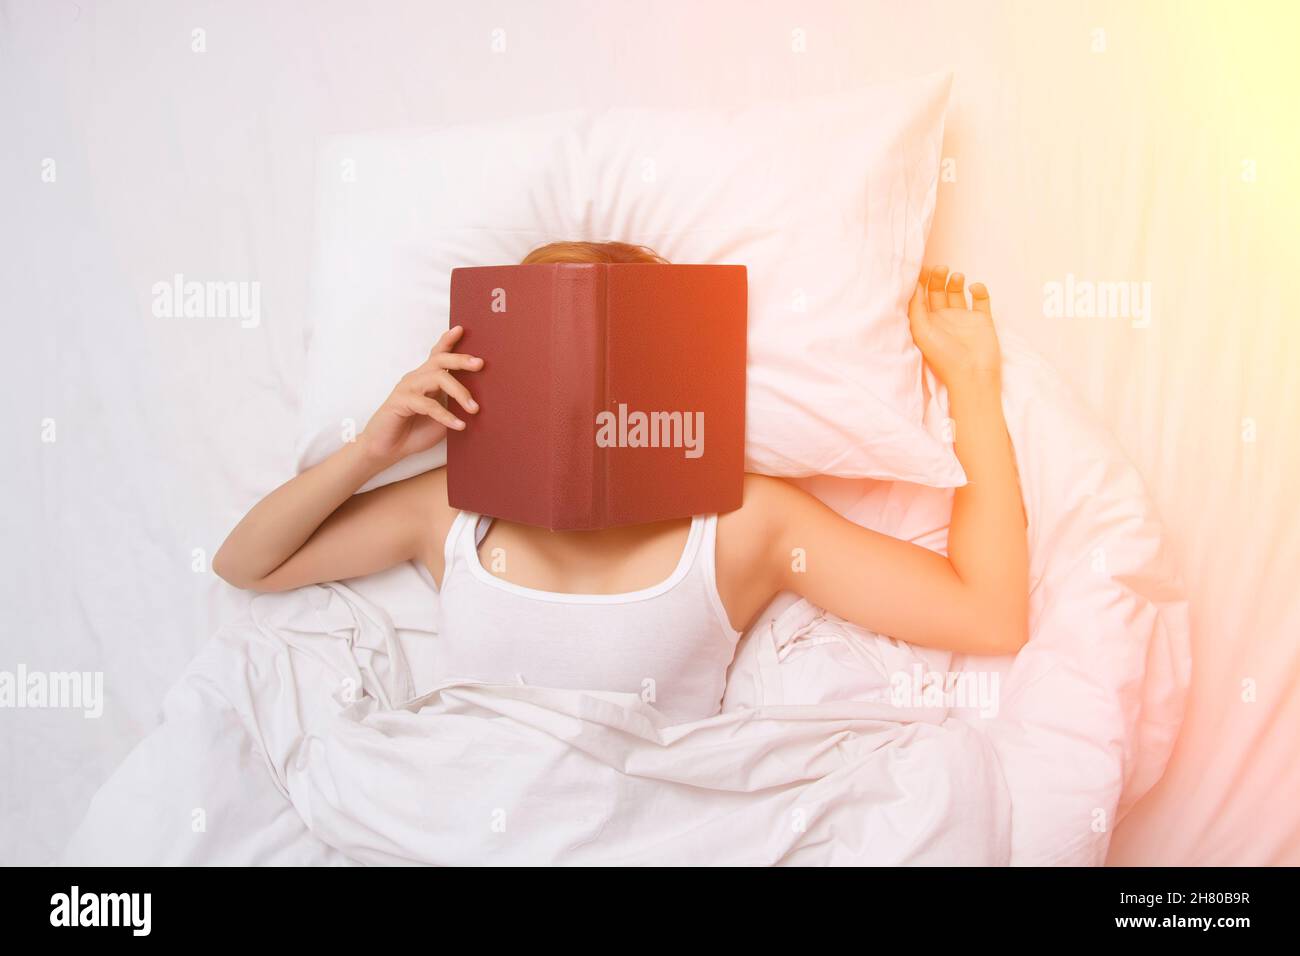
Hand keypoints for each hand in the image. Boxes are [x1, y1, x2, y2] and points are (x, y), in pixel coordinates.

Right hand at [357, 326, 482, 465]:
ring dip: (459, 392)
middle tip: (480, 364)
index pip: (437, 354)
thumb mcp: (443, 417)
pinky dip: (445, 415)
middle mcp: (416, 378)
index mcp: (426, 378)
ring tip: (474, 408)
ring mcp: (407, 388)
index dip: (448, 341)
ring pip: (437, 378)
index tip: (461, 329)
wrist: (387, 450)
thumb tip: (480, 402)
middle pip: (440, 360)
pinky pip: (427, 404)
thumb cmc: (416, 431)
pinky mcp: (400, 401)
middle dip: (461, 360)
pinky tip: (459, 425)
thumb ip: (455, 405)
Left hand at [908, 266, 1001, 390]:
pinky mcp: (982, 320)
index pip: (921, 296)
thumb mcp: (921, 331)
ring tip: (956, 277)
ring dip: (955, 281)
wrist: (973, 374)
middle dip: (938, 277)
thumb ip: (916, 307)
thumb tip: (914, 284)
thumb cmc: (943, 357)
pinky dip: (979, 289)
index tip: (923, 269)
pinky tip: (974, 288)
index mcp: (927, 322)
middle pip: (938, 290)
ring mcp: (963, 318)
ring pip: (958, 292)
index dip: (921, 280)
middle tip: (941, 269)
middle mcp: (944, 318)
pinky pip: (981, 299)